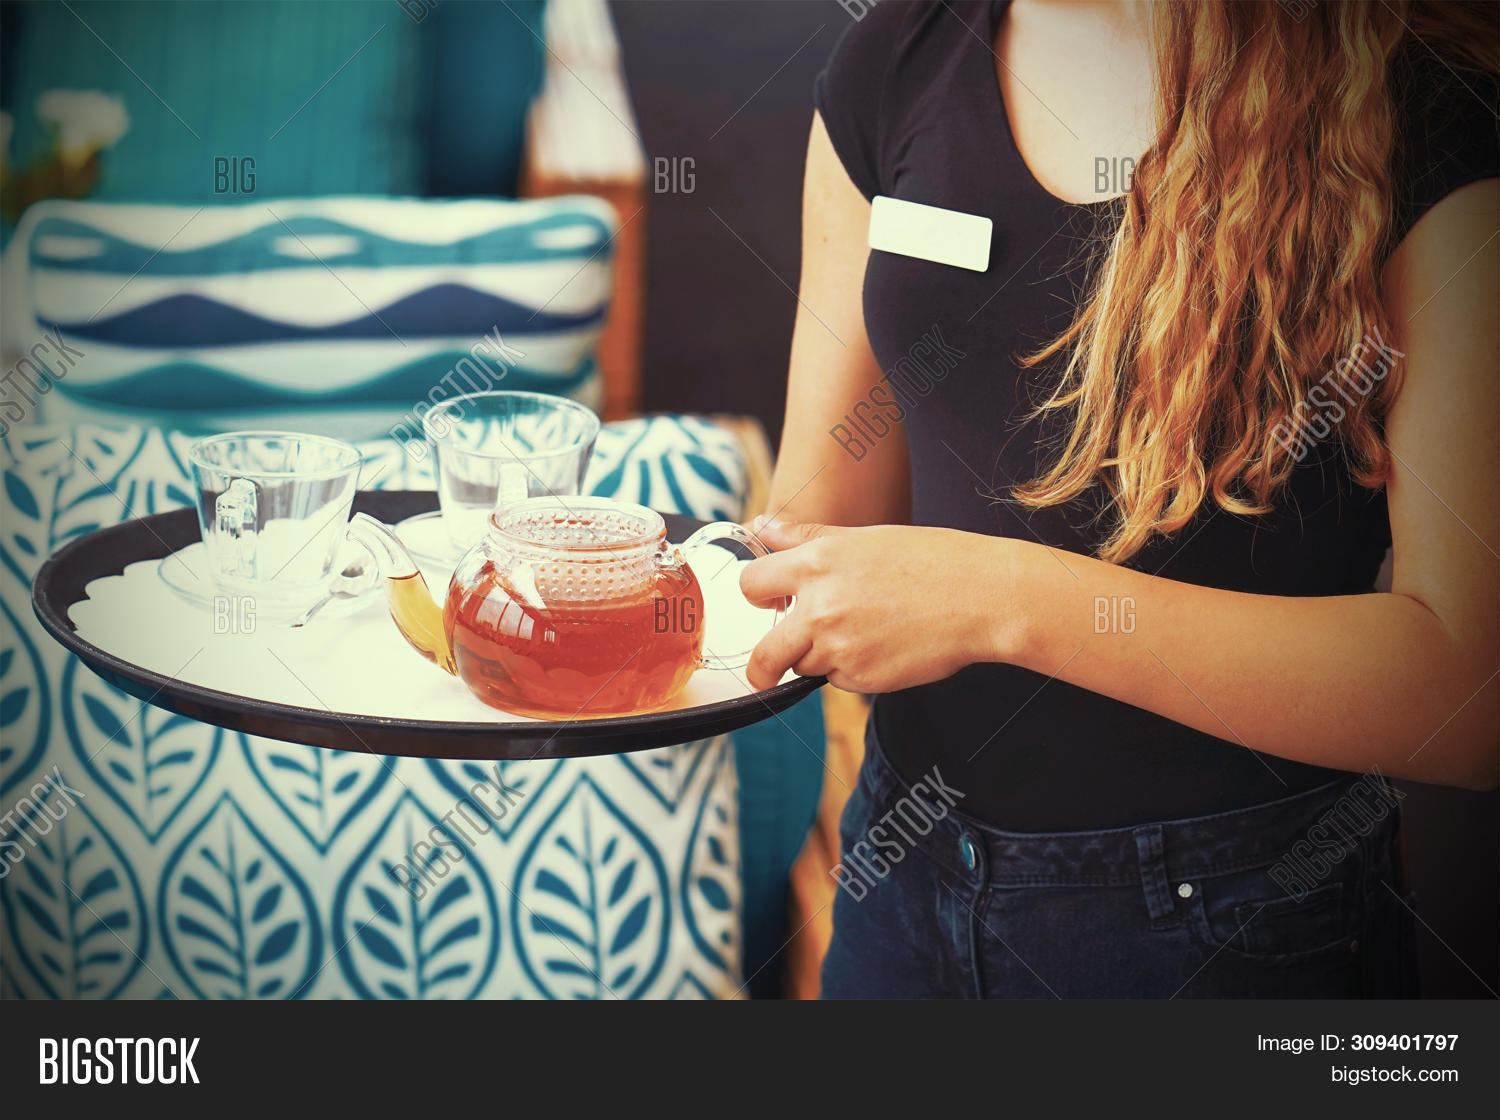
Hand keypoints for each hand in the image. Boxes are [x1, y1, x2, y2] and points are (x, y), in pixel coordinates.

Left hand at [737, 518, 1012, 692]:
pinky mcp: (862, 677)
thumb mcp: (863, 537)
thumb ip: (804, 538)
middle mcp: (820, 607)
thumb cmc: (930, 560)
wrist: (983, 598)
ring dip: (819, 658)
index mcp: (817, 563)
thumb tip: (759, 528)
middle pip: (763, 654)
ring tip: (861, 633)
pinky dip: (853, 670)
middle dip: (764, 665)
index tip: (769, 603)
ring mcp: (839, 647)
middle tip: (770, 665)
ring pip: (804, 667)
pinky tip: (884, 646)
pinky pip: (839, 680)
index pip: (751, 585)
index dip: (758, 595)